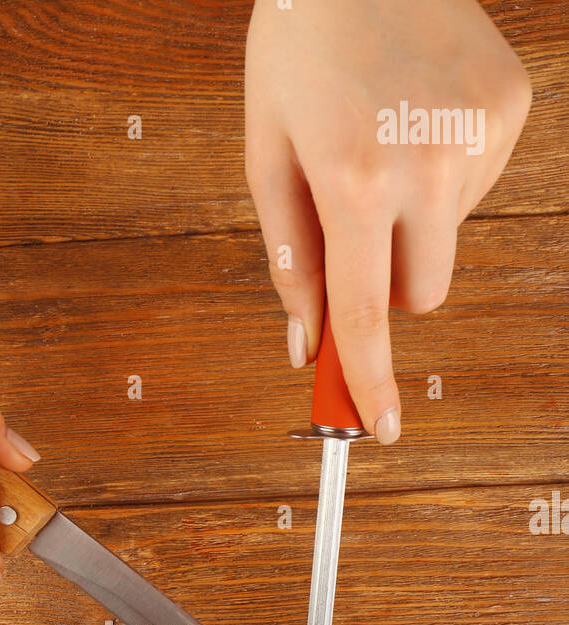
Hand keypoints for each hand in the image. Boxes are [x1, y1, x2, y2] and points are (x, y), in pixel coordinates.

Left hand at [245, 0, 531, 440]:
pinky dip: (442, 177)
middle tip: (354, 226)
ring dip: (412, 224)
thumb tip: (307, 343)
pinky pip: (476, 191)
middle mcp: (428, 161)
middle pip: (421, 294)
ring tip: (382, 144)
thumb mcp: (267, 153)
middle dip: (386, 283)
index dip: (372, 379)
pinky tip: (416, 120)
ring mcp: (480, 133)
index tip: (383, 428)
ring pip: (448, 244)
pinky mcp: (510, 108)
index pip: (369, 311)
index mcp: (355, 175)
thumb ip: (292, 259)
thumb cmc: (298, 43)